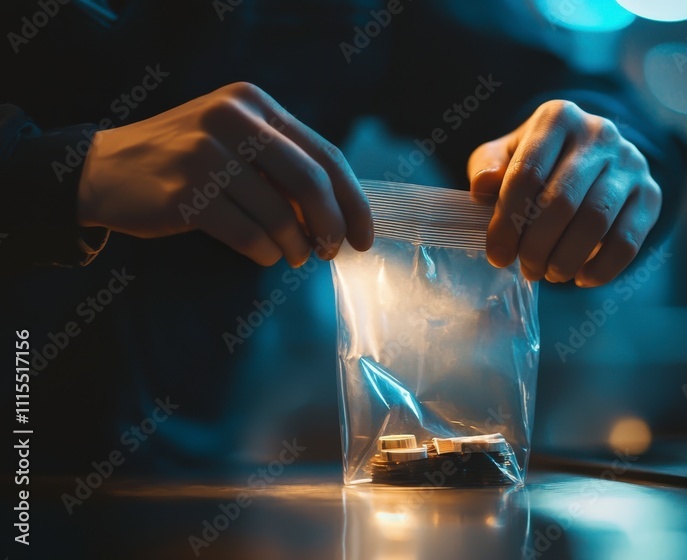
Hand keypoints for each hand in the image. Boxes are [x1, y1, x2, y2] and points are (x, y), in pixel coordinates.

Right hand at [77, 82, 372, 266]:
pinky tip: (263, 255)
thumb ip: (283, 163)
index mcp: (253, 103)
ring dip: (296, 246)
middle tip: (333, 252)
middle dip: (331, 225)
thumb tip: (342, 213)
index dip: (353, 200)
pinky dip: (265, 254)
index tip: (365, 235)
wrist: (104, 170)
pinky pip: (249, 235)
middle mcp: (232, 120)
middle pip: (310, 181)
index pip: (325, 154)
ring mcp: (206, 155)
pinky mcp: (186, 193)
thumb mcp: (235, 141)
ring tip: (295, 257)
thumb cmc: (186, 162)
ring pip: (279, 215)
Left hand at [467, 100, 660, 286]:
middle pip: (562, 201)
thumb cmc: (539, 160)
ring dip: (566, 259)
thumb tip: (482, 187)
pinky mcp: (650, 193)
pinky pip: (627, 240)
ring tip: (549, 274)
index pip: (527, 173)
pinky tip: (582, 278)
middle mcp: (599, 133)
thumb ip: (487, 168)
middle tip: (526, 268)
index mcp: (557, 117)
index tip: (497, 255)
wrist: (593, 159)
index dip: (507, 221)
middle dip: (537, 246)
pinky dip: (602, 268)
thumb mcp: (506, 155)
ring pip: (595, 222)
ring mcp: (630, 162)